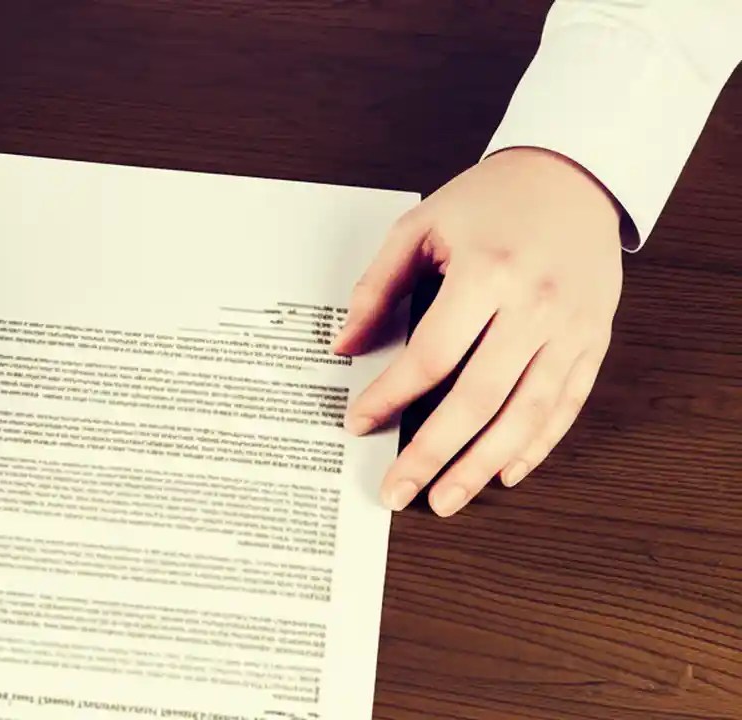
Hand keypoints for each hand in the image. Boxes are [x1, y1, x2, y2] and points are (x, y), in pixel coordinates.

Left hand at [334, 147, 622, 516]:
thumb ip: (378, 287)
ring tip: (445, 499)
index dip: (390, 395)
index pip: (431, 355)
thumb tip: (344, 346)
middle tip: (396, 490)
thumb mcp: (421, 227)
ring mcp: (571, 329)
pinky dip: (535, 446)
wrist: (573, 176)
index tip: (358, 422)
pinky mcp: (593, 342)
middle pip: (477, 398)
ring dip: (481, 465)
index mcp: (489, 272)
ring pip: (525, 415)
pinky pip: (565, 406)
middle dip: (432, 452)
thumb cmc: (491, 200)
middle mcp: (535, 306)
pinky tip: (503, 472)